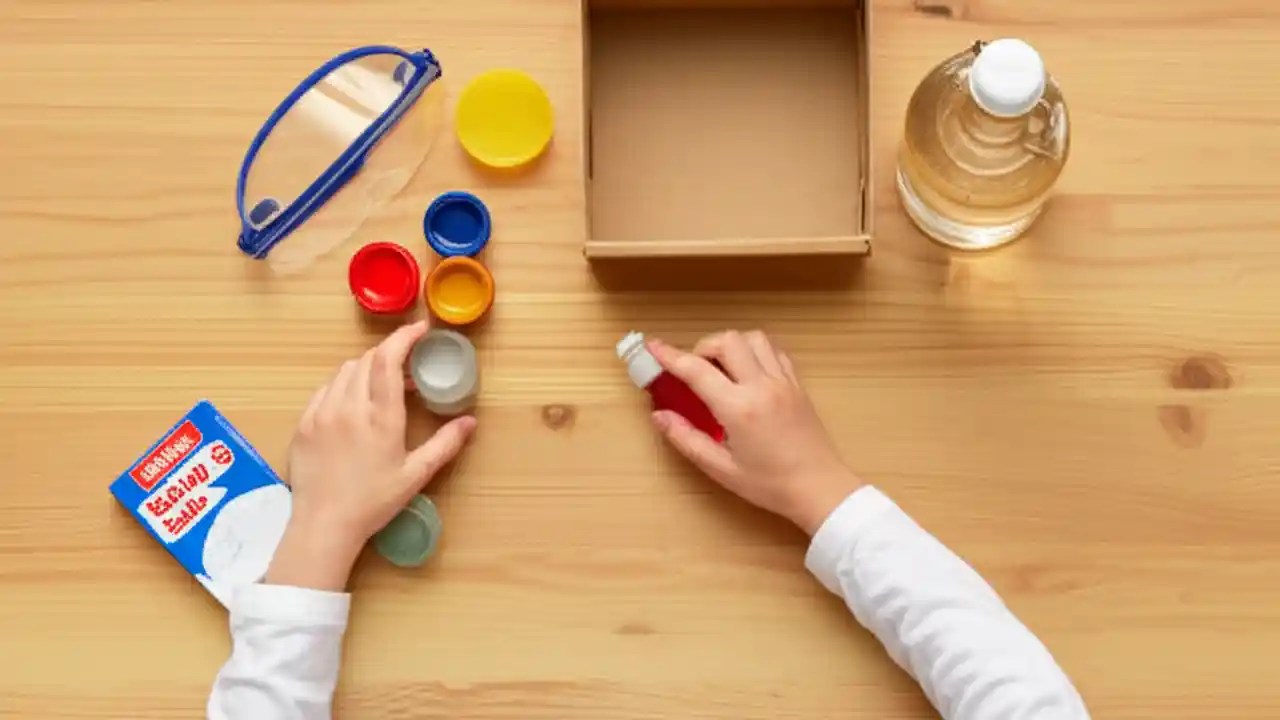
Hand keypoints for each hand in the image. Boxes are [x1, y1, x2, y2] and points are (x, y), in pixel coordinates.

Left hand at [267, 321, 476, 590]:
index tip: (419, 330)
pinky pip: (324, 390)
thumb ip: (445, 444)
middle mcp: (349, 407)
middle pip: (366, 360)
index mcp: (381, 417)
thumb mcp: (415, 475)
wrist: (324, 525)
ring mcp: (322, 413)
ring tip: (380, 383)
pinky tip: (351, 402)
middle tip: (407, 365)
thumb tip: (470, 421)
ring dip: (365, 367)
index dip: (404, 337)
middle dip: (388, 353)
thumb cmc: (374, 502)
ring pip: (344, 371)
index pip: (388, 359)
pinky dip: (342, 385)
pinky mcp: (304, 423)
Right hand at [648, 331, 862, 534]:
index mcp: (739, 409)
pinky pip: (775, 351)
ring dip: (731, 344)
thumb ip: (687, 439)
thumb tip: (660, 416)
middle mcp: (762, 387)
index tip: (653, 346)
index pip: (696, 370)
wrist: (820, 489)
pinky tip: (747, 371)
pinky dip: (755, 351)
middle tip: (693, 369)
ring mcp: (783, 382)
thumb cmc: (770, 485)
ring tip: (721, 368)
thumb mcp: (721, 469)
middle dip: (702, 347)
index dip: (670, 355)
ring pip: (754, 338)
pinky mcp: (797, 385)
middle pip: (727, 340)